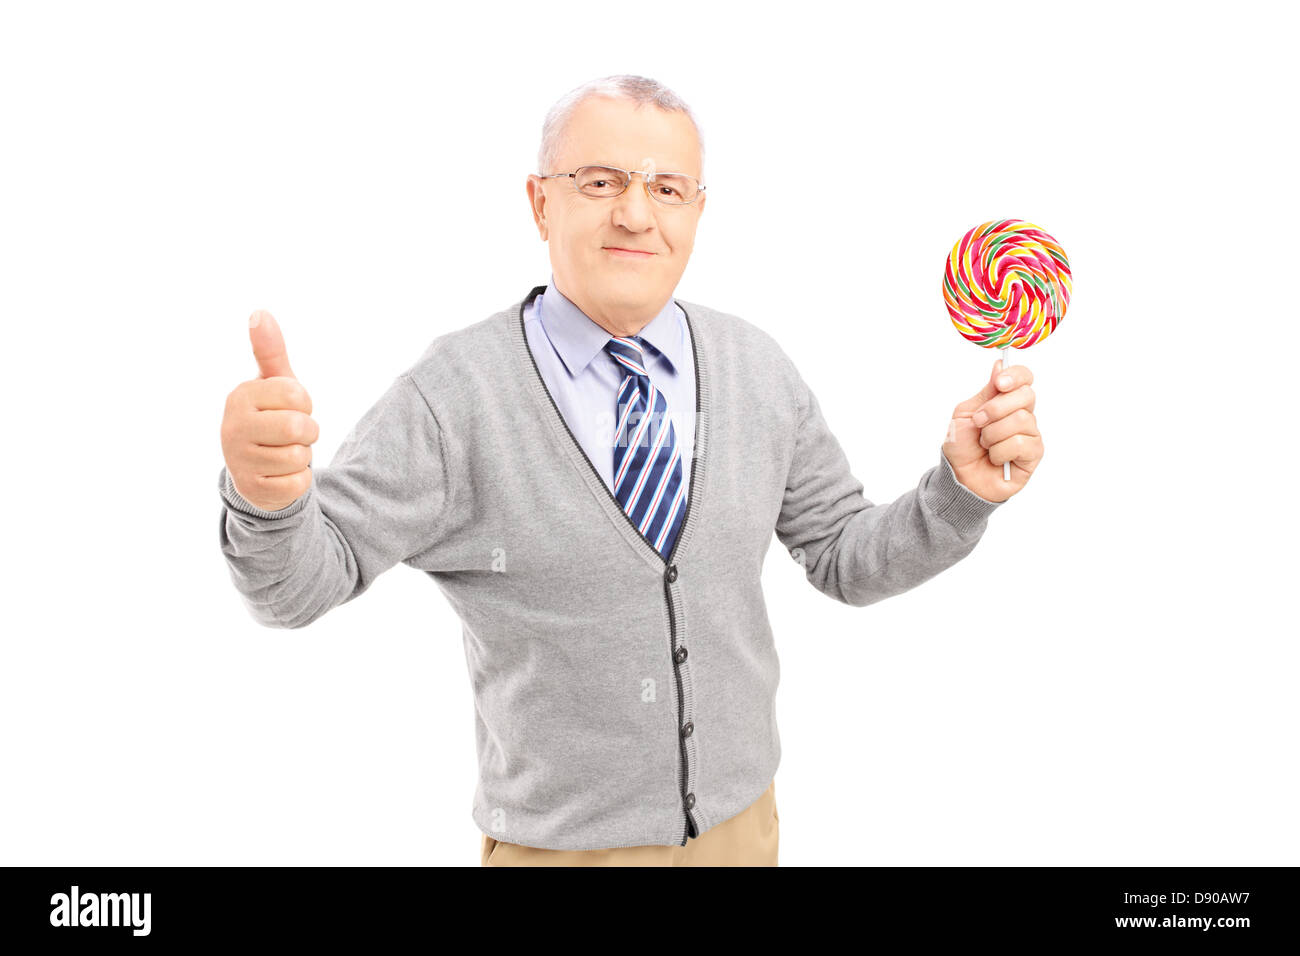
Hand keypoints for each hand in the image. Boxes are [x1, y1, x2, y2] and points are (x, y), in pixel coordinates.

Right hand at [219, 310, 319, 511]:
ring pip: (300, 457)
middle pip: (299, 428)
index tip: (289, 409)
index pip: (298, 396)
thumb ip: (271, 351)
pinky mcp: (252, 489)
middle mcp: (232, 426)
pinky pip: (298, 484)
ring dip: (302, 457)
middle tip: (293, 435)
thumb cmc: (271, 419)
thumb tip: (259, 312)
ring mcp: (238, 459)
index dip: (304, 405)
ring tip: (283, 453)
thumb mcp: (274, 384)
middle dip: (308, 433)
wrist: (257, 471)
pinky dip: (298, 481)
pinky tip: (280, 475)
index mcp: (241, 396)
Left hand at [942, 358, 1042, 501]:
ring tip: (984, 445)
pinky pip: (1021, 443)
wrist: (959, 476)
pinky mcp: (1033, 455)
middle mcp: (1023, 415)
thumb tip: (1000, 365)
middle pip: (1026, 396)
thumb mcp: (966, 413)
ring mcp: (1030, 434)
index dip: (1016, 376)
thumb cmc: (962, 446)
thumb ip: (986, 392)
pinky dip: (999, 451)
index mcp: (1007, 401)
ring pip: (1022, 420)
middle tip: (978, 422)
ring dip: (993, 434)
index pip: (1024, 378)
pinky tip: (994, 458)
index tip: (1000, 382)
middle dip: (995, 408)